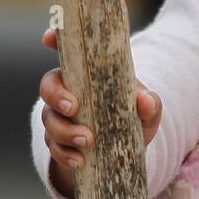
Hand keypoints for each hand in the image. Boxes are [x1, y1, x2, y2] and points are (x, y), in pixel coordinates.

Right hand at [38, 25, 162, 178]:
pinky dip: (65, 154)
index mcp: (88, 74)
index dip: (54, 39)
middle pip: (48, 85)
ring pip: (49, 119)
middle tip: (73, 107)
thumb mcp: (148, 111)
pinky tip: (80, 161)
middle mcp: (69, 91)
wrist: (125, 153)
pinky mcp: (58, 142)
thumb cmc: (134, 119)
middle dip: (56, 95)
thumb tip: (145, 101)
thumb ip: (150, 104)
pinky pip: (53, 146)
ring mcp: (60, 117)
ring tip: (88, 140)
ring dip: (65, 130)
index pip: (67, 51)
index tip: (48, 37)